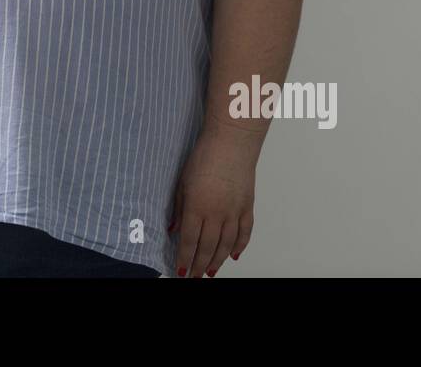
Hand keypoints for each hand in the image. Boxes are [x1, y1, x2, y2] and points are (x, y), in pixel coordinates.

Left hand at [167, 130, 256, 276]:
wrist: (231, 143)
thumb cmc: (204, 157)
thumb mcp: (182, 182)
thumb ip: (178, 209)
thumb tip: (173, 230)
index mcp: (196, 207)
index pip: (189, 241)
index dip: (185, 258)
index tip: (181, 270)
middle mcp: (216, 214)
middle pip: (207, 247)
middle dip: (199, 265)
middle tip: (194, 276)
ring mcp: (234, 212)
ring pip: (226, 245)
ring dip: (217, 261)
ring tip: (210, 272)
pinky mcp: (247, 207)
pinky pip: (244, 233)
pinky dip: (239, 247)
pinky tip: (233, 256)